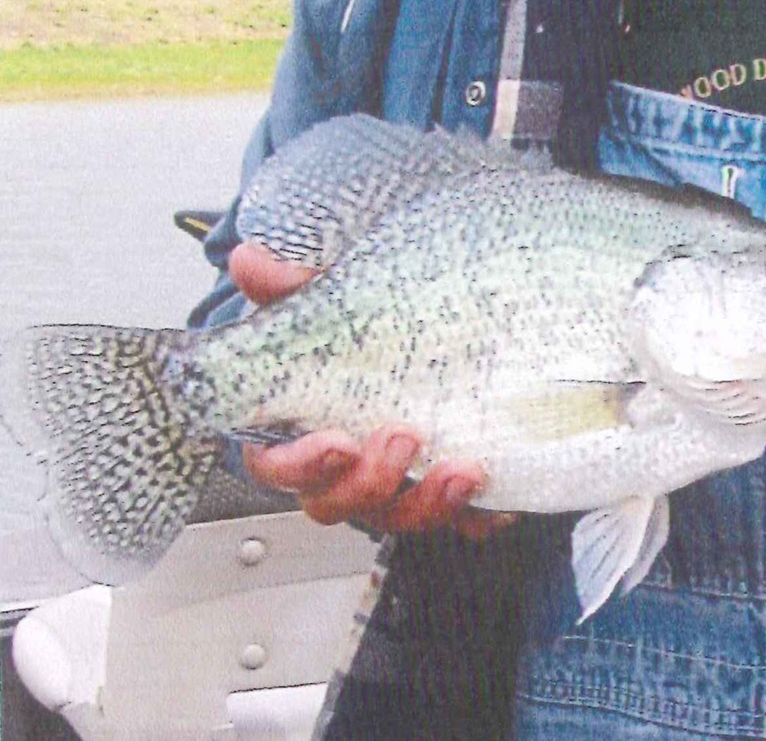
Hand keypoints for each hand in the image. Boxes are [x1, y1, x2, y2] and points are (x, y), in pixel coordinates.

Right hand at [228, 241, 513, 537]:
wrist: (416, 334)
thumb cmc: (355, 332)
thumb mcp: (325, 303)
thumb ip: (289, 287)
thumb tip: (249, 260)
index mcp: (300, 431)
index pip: (281, 468)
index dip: (304, 466)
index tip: (338, 441)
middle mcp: (343, 469)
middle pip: (338, 504)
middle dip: (371, 484)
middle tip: (404, 440)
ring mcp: (393, 486)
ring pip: (399, 516)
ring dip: (428, 503)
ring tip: (464, 470)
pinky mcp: (441, 490)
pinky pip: (458, 518)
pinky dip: (478, 515)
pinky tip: (501, 505)